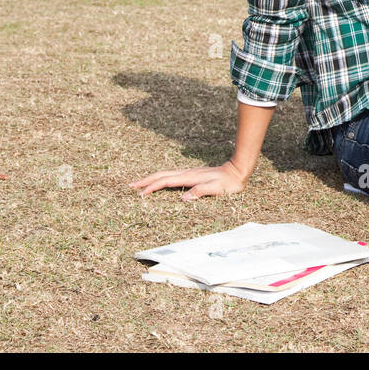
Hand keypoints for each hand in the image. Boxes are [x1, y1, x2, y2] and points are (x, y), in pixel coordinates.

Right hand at [128, 160, 246, 200]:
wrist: (237, 171)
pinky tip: (160, 182)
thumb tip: (184, 198)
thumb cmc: (228, 183)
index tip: (140, 193)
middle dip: (146, 180)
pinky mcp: (192, 175)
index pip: (166, 181)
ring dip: (152, 178)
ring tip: (140, 183)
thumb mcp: (216, 189)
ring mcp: (189, 173)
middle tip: (131, 185)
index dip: (152, 187)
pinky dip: (161, 179)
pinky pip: (172, 176)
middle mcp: (187, 173)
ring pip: (165, 174)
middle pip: (161, 175)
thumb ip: (201, 192)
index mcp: (189, 177)